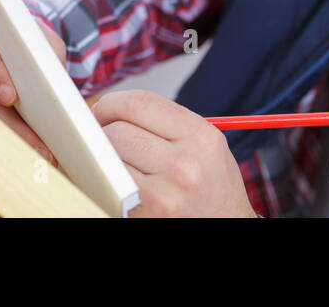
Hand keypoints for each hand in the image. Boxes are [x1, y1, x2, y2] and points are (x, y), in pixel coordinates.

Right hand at [0, 8, 65, 165]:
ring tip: (34, 152)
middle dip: (6, 121)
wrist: (8, 46)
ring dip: (3, 136)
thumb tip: (55, 96)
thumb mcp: (40, 43)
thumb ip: (44, 61)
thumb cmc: (25, 44)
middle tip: (36, 145)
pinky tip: (16, 151)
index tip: (10, 97)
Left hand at [91, 89, 255, 216]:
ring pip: (108, 158)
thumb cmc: (212, 186)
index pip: (139, 103)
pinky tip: (117, 182)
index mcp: (200, 135)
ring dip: (103, 158)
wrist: (226, 225)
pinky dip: (106, 181)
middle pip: (117, 130)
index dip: (112, 103)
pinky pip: (109, 186)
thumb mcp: (205, 144)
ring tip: (114, 162)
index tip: (103, 110)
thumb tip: (110, 109)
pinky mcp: (146, 214)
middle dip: (104, 132)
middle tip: (105, 139)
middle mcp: (183, 163)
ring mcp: (164, 193)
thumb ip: (165, 122)